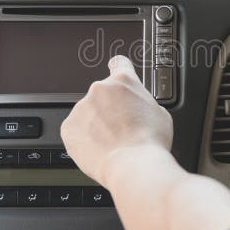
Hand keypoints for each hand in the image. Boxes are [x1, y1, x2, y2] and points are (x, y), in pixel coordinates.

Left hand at [61, 55, 172, 186]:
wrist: (133, 165)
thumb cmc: (149, 141)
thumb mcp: (160, 113)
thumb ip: (144, 102)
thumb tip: (139, 108)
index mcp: (124, 81)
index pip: (119, 63)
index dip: (118, 67)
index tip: (115, 69)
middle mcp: (99, 89)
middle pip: (103, 95)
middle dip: (110, 109)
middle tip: (122, 128)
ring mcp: (81, 108)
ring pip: (88, 114)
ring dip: (96, 124)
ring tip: (112, 143)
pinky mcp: (69, 127)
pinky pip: (76, 130)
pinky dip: (84, 138)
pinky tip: (100, 149)